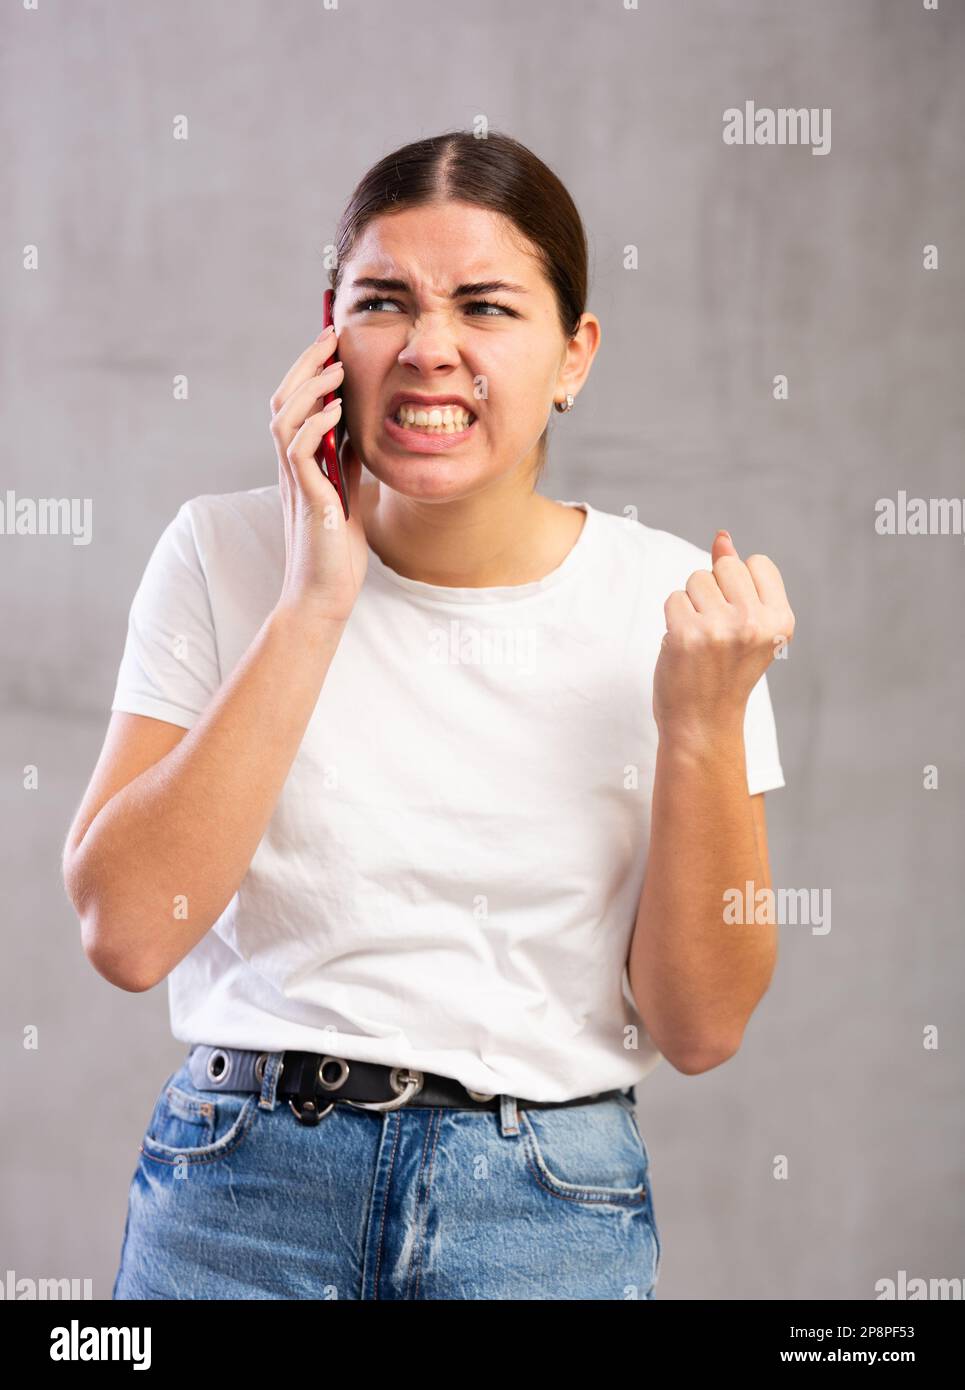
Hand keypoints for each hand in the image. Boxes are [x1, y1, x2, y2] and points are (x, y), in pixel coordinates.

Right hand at [269, 327, 367, 622]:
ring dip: (309, 386)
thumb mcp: (350, 495)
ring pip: (283, 417)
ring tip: (336, 366)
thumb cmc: (337, 553)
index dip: (309, 370)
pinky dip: (315, 424)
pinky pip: (298, 449)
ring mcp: (295, 482)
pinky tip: (337, 410)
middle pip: (283, 400)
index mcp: (301, 464)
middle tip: (330, 335)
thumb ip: (348, 464)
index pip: (295, 404)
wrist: (326, 595)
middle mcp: (291, 468)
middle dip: (306, 363)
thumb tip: (358, 430)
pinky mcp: (306, 499)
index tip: (333, 343)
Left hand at [652, 530, 794, 737]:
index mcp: (781, 620)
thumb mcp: (746, 624)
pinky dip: (674, 619)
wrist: (704, 722)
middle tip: (717, 632)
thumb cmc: (725, 670)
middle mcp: (755, 623)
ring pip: (696, 579)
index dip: (739, 585)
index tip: (739, 620)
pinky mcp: (687, 634)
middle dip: (713, 590)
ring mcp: (721, 628)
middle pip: (724, 566)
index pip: (756, 562)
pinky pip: (674, 598)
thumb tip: (722, 536)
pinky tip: (684, 646)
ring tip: (700, 639)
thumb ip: (737, 578)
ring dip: (691, 604)